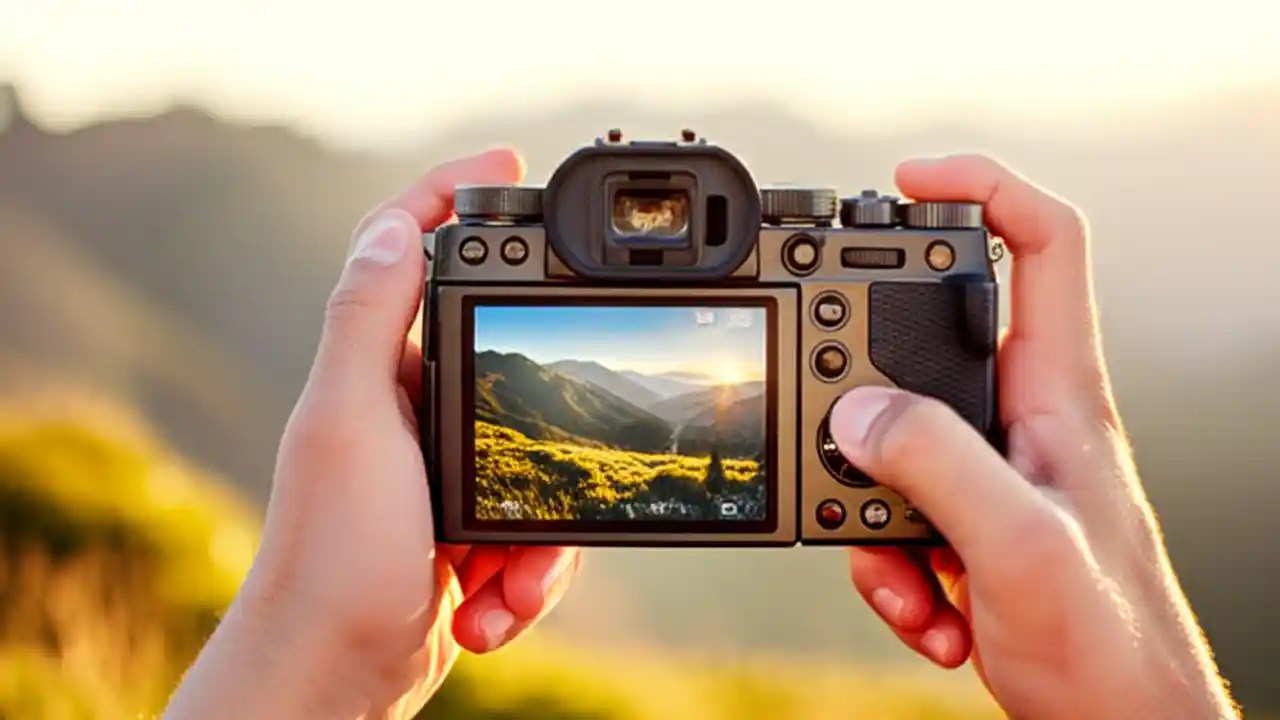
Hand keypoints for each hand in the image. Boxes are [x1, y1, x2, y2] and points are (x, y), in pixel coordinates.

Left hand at [165, 150, 580, 718]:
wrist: (334, 679)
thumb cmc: (331, 557)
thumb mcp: (351, 424)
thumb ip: (368, 322)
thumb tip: (393, 224)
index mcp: (375, 369)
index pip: (408, 254)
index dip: (452, 197)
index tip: (509, 164)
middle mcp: (407, 409)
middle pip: (505, 358)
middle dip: (546, 412)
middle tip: (576, 426)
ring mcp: (441, 471)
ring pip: (536, 458)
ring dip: (540, 533)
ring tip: (504, 585)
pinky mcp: (468, 528)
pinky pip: (535, 528)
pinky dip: (527, 578)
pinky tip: (491, 612)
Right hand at [832, 155, 1237, 718]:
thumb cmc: (1108, 644)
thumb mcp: (1015, 545)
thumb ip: (937, 463)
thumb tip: (856, 410)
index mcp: (1056, 396)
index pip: (1041, 245)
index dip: (980, 188)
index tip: (906, 179)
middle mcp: (1023, 421)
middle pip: (929, 339)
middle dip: (867, 382)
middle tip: (831, 413)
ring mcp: (991, 475)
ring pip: (894, 441)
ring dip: (870, 512)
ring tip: (911, 580)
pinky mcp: (965, 525)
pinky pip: (893, 514)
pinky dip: (888, 569)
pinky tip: (930, 615)